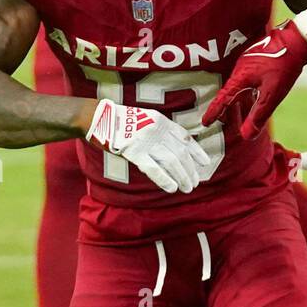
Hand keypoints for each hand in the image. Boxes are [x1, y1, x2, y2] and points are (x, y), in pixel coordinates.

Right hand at [86, 100, 211, 193]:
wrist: (101, 118)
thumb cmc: (124, 122)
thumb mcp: (148, 119)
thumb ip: (163, 132)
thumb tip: (179, 152)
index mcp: (162, 121)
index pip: (185, 138)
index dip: (197, 152)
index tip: (205, 163)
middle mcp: (157, 130)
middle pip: (180, 153)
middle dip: (190, 170)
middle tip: (195, 182)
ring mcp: (146, 141)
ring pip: (171, 162)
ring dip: (182, 177)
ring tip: (188, 188)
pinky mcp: (134, 152)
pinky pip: (153, 168)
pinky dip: (164, 179)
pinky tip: (172, 188)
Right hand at [202, 21, 306, 139]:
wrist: (296, 41)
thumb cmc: (284, 65)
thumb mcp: (272, 94)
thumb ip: (258, 115)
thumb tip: (247, 135)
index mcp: (241, 78)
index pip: (223, 99)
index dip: (214, 112)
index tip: (205, 122)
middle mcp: (240, 69)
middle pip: (228, 92)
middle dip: (223, 107)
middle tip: (219, 120)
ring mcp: (248, 62)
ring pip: (237, 85)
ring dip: (235, 98)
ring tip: (234, 110)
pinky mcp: (256, 59)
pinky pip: (245, 79)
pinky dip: (245, 90)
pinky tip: (252, 94)